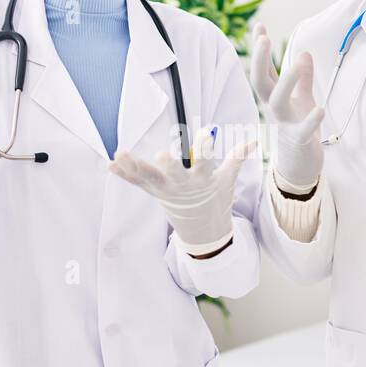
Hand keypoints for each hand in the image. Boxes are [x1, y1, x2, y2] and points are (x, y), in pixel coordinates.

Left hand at [109, 128, 256, 256]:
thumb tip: (254, 141)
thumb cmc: (216, 200)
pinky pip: (137, 183)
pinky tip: (111, 164)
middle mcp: (183, 186)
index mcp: (203, 181)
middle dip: (168, 166)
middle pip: (173, 175)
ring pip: (148, 178)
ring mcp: (166, 191)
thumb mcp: (227, 181)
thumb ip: (237, 158)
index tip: (206, 134)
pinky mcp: (155, 194)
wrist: (203, 232)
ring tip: (119, 154)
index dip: (206, 149)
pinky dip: (124, 175)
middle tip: (162, 154)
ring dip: (133, 166)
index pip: (206, 163)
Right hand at [249, 24, 324, 188]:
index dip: (260, 48)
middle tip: (264, 39)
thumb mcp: (302, 98)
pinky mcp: (299, 139)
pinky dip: (310, 120)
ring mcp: (284, 123)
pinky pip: (303, 129)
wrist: (299, 163)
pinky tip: (319, 109)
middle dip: (259, 61)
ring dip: (287, 82)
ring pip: (278, 101)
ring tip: (297, 62)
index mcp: (274, 95)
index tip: (259, 25)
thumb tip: (303, 52)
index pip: (263, 68)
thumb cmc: (299, 126)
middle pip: (260, 82)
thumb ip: (303, 77)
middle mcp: (274, 107)